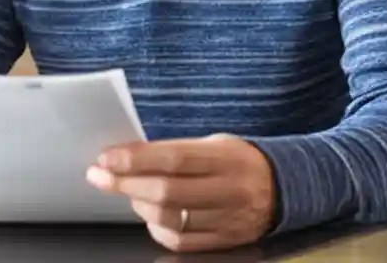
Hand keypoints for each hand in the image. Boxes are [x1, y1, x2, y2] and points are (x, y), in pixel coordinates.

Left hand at [86, 133, 275, 252]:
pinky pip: (182, 241)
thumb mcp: (214, 144)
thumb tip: (127, 155)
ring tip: (128, 191)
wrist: (286, 187)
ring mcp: (229, 220)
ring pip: (171, 219)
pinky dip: (157, 228)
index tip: (105, 158)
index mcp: (227, 158)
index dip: (135, 159)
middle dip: (126, 183)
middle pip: (168, 192)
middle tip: (99, 176)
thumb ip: (175, 149)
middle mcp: (230, 190)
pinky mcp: (227, 242)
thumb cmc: (239, 161)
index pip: (174, 158)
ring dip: (139, 205)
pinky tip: (150, 215)